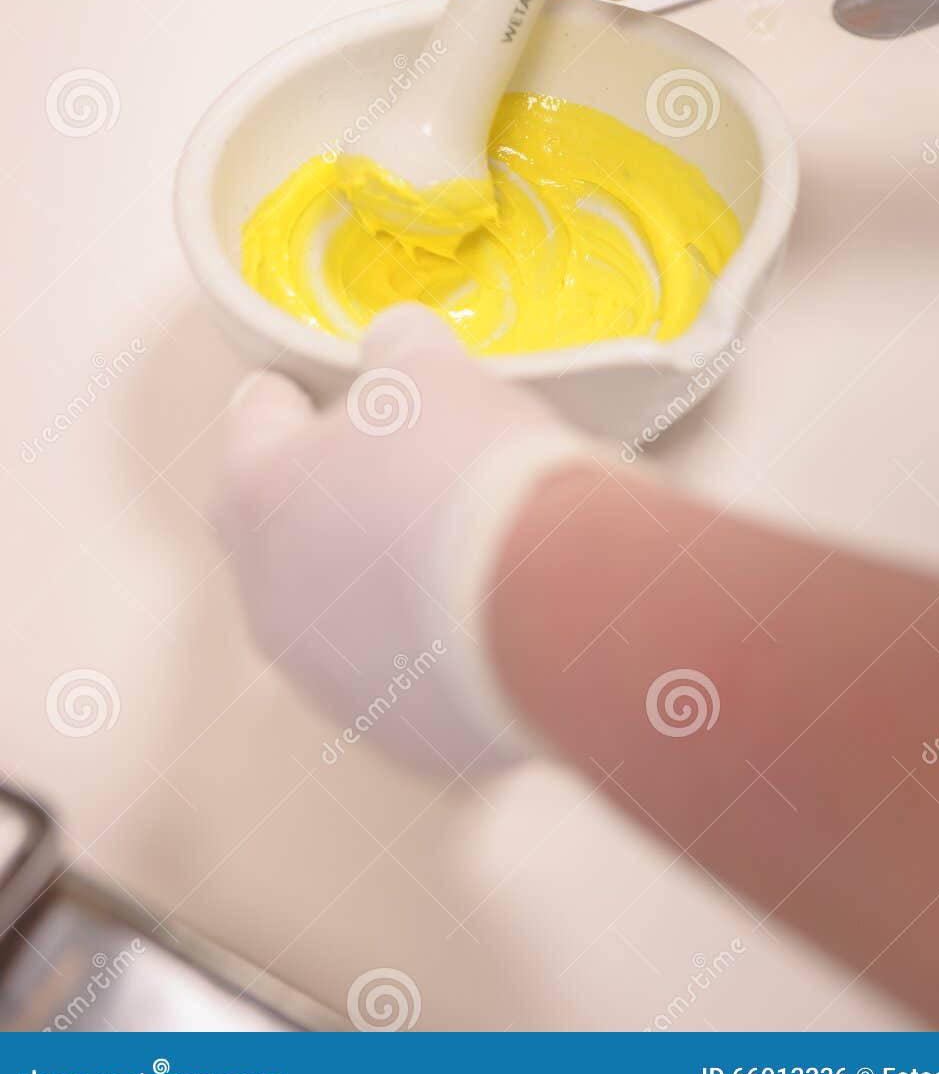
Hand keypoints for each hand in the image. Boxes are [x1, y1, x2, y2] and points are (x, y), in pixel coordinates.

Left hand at [216, 305, 590, 776]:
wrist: (551, 607)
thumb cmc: (472, 474)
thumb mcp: (434, 372)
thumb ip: (400, 348)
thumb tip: (398, 343)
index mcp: (258, 497)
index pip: (254, 422)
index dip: (286, 397)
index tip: (299, 390)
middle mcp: (271, 597)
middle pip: (285, 527)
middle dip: (329, 496)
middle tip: (392, 466)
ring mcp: (327, 676)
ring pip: (338, 611)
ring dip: (377, 578)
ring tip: (451, 545)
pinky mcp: (395, 730)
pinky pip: (400, 671)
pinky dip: (429, 642)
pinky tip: (484, 613)